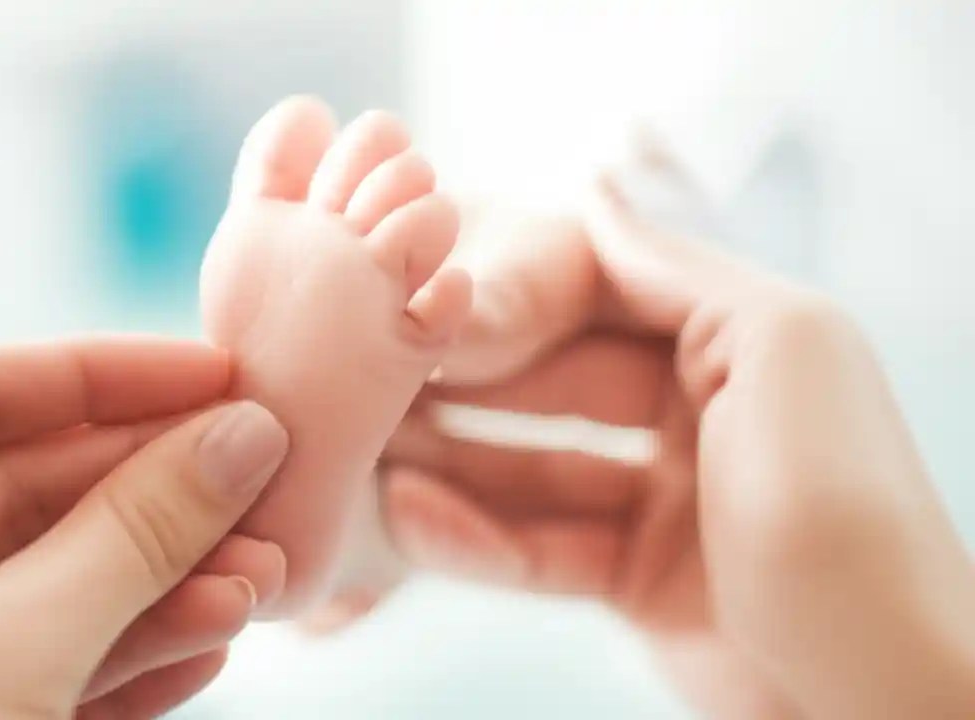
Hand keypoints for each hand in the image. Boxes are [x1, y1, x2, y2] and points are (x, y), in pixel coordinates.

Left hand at [0, 338, 289, 719]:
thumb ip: (137, 533)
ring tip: (265, 578)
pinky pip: (50, 658)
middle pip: (27, 491)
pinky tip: (215, 639)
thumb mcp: (15, 652)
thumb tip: (245, 434)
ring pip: (51, 580)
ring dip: (164, 580)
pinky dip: (132, 652)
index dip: (103, 376)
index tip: (218, 377)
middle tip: (265, 483)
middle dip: (156, 495)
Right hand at [379, 179, 974, 718]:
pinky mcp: (637, 578)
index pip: (603, 295)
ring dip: (451, 463)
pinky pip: (540, 546)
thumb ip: (679, 269)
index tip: (428, 290)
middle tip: (377, 374)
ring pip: (534, 468)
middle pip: (556, 383)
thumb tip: (596, 194)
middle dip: (467, 382)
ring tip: (372, 451)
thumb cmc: (842, 512)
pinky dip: (475, 537)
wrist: (873, 691)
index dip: (515, 294)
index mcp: (742, 344)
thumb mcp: (781, 349)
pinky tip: (410, 516)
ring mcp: (666, 501)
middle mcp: (701, 413)